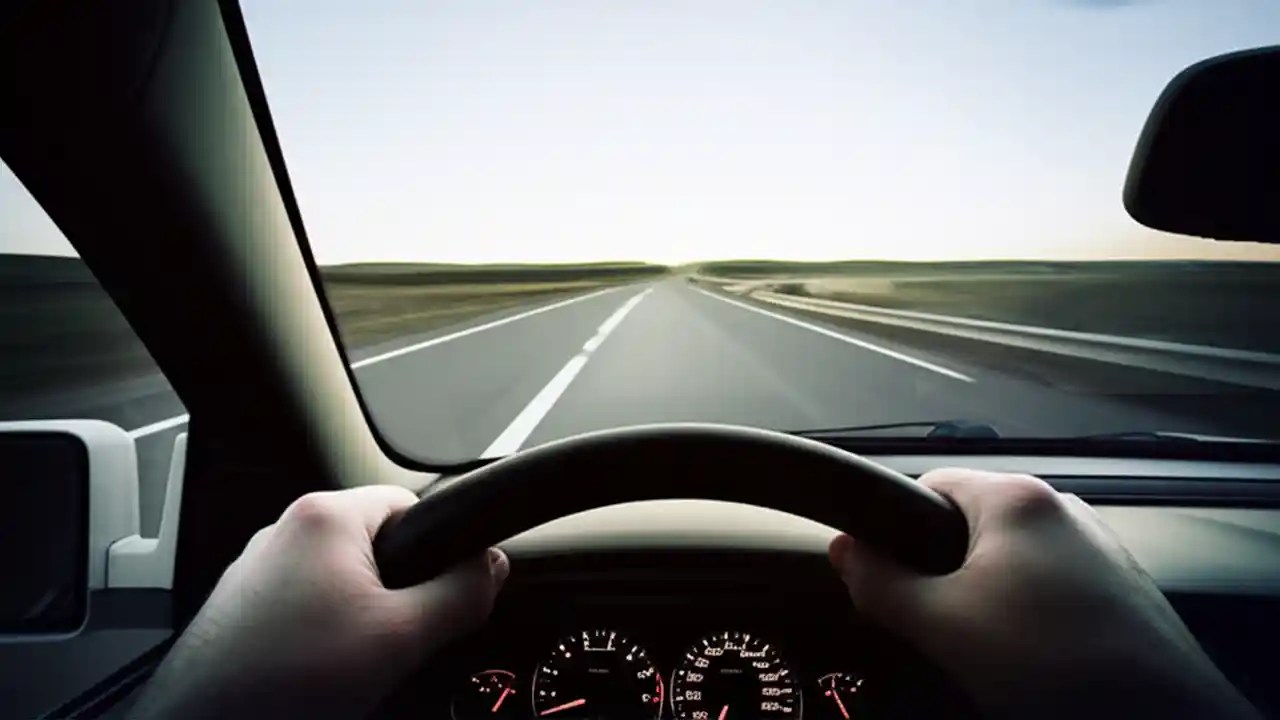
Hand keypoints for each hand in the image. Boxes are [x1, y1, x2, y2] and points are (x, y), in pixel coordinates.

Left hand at [132, 485, 508, 719]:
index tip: (442, 597)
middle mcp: (286, 529)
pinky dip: (323, 634)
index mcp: (326, 516)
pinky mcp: (242, 606)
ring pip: (342, 580)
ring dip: (360, 616)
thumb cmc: (286, 679)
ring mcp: (258, 568)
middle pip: (378, 544)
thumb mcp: (401, 638)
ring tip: (352, 664)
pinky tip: (320, 673)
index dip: (439, 553)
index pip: (414, 506)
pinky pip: (307, 605)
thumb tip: (492, 567)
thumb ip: (461, 594)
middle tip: (395, 641)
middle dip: (397, 592)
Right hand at [829, 469, 1259, 719]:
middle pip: (969, 527)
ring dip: (987, 598)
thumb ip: (880, 584)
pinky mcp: (1121, 587)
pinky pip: (1050, 587)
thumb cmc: (1051, 662)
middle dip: (945, 574)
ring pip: (1011, 562)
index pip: (927, 487)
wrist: (1160, 719)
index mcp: (1017, 498)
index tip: (892, 583)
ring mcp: (1099, 546)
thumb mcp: (942, 627)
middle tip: (938, 626)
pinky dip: (1029, 615)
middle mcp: (1063, 507)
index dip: (897, 534)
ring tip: (987, 649)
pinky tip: (1032, 658)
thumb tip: (842, 549)